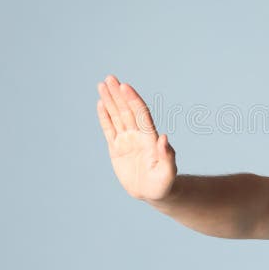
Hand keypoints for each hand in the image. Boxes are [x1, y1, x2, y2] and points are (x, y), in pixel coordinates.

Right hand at [96, 75, 176, 202]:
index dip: (133, 100)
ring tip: (102, 84)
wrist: (154, 192)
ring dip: (110, 100)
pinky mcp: (117, 149)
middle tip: (110, 77)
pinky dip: (104, 116)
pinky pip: (109, 129)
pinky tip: (100, 103)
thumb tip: (164, 138)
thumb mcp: (168, 172)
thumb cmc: (164, 184)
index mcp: (149, 138)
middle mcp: (137, 135)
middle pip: (126, 110)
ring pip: (117, 116)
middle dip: (118, 94)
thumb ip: (167, 156)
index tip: (125, 86)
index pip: (140, 114)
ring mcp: (127, 140)